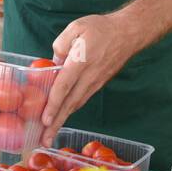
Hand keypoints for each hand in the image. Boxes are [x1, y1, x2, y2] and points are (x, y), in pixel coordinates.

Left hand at [40, 13, 137, 144]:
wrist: (128, 34)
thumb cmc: (101, 28)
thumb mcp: (76, 28)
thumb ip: (60, 44)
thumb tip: (53, 63)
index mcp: (81, 61)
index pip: (64, 86)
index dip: (54, 104)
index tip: (44, 120)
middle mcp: (89, 76)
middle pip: (69, 104)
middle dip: (55, 124)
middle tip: (43, 142)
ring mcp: (95, 82)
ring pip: (76, 105)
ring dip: (61, 121)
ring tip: (49, 136)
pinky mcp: (97, 84)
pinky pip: (81, 99)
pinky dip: (69, 111)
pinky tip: (60, 118)